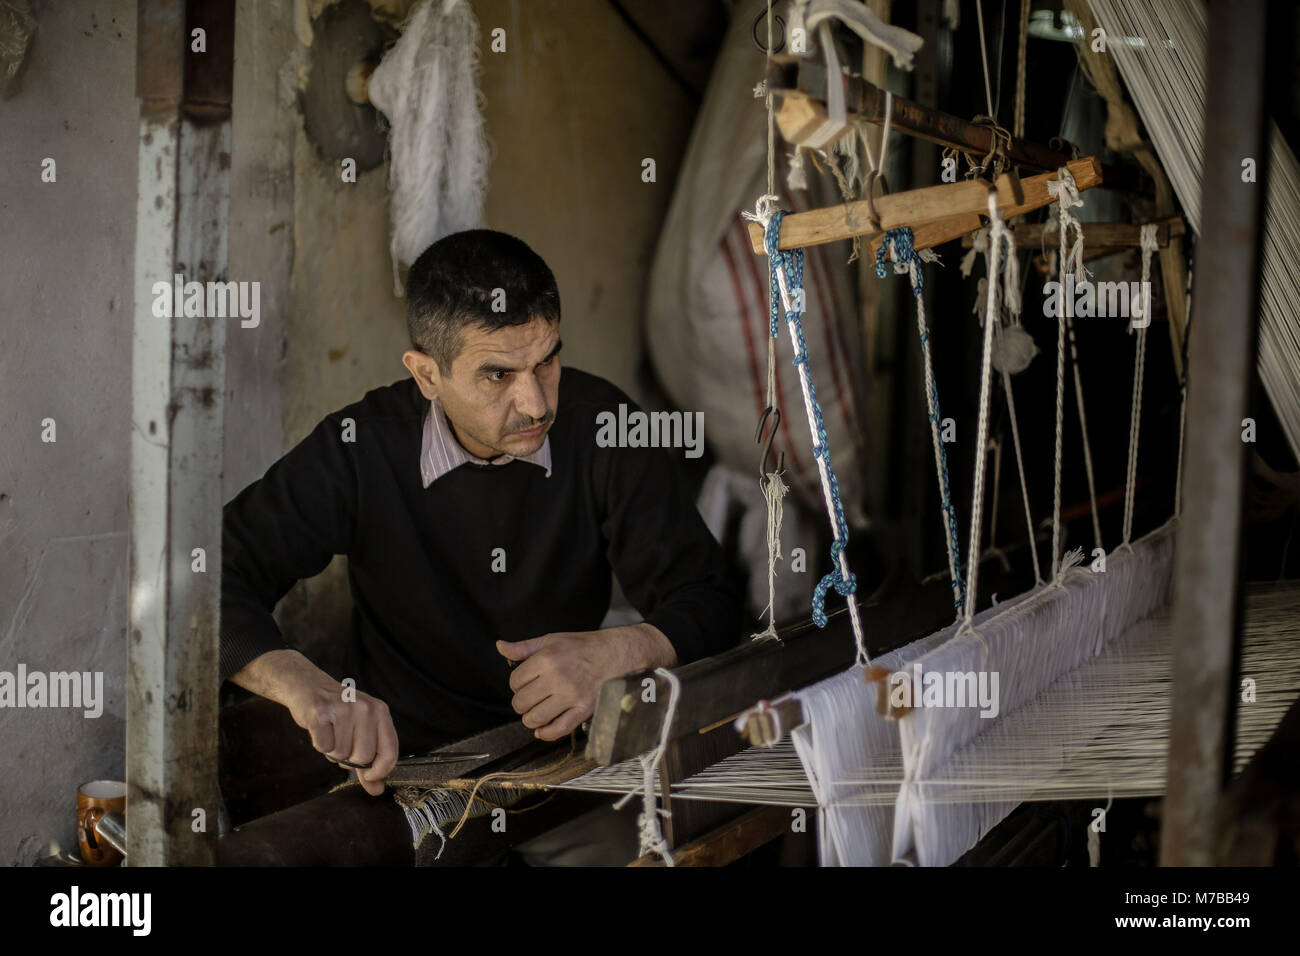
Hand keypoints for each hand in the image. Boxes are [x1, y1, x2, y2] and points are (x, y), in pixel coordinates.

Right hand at [229, 649, 398, 795]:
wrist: (308, 685)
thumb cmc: (337, 712)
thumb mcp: (361, 730)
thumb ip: (371, 761)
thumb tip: (377, 790)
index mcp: (380, 711)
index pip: (390, 751)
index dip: (380, 771)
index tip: (371, 778)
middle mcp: (365, 708)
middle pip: (363, 757)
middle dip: (349, 758)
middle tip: (342, 741)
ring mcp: (343, 709)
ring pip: (342, 754)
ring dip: (333, 751)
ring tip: (331, 732)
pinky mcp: (321, 713)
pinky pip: (324, 747)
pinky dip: (320, 745)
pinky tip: (320, 729)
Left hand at [496, 623, 676, 740]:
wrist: (617, 654)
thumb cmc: (583, 647)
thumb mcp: (552, 640)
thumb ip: (524, 647)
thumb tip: (500, 646)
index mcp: (547, 659)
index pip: (515, 682)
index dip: (517, 685)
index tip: (526, 683)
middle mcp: (557, 678)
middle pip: (521, 702)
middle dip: (521, 703)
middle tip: (530, 698)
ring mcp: (571, 696)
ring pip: (534, 719)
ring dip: (530, 719)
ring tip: (536, 711)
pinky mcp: (583, 710)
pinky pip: (558, 730)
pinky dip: (545, 734)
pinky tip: (542, 729)